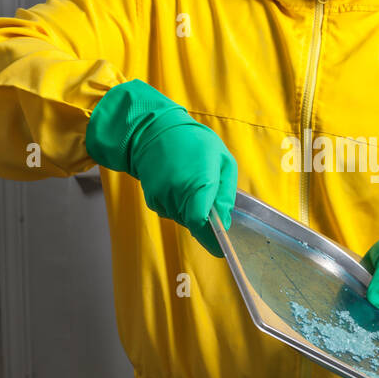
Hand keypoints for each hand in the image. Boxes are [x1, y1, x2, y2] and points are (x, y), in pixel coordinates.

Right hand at [86, 80, 236, 256]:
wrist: (153, 131)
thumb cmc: (193, 141)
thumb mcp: (222, 160)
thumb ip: (226, 194)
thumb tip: (225, 222)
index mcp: (198, 184)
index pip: (201, 224)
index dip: (212, 239)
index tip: (221, 247)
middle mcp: (177, 195)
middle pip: (195, 225)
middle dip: (205, 220)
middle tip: (210, 197)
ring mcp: (162, 199)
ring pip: (183, 220)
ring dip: (192, 210)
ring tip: (193, 183)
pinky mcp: (152, 201)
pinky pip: (171, 212)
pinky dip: (179, 206)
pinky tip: (180, 185)